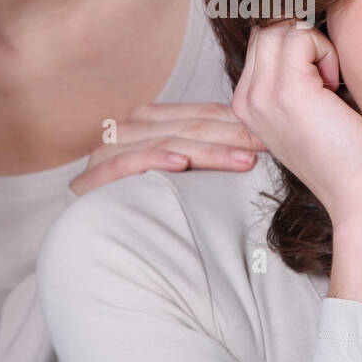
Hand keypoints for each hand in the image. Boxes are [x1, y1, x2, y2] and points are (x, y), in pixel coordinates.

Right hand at [68, 102, 266, 196]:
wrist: (99, 248)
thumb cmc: (152, 211)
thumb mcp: (186, 175)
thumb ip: (209, 152)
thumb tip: (263, 140)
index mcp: (147, 120)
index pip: (199, 114)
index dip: (236, 121)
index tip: (272, 132)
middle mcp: (125, 130)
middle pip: (186, 126)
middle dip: (230, 135)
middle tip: (266, 145)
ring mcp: (104, 153)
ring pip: (163, 141)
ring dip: (206, 150)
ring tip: (242, 159)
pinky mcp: (90, 179)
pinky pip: (124, 162)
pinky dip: (154, 158)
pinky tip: (181, 164)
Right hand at [230, 21, 361, 225]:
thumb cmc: (353, 152)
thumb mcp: (316, 104)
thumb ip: (303, 69)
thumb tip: (310, 19)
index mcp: (248, 101)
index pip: (265, 37)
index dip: (301, 43)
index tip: (327, 76)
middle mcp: (246, 98)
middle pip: (270, 26)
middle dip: (306, 37)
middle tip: (332, 78)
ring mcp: (260, 95)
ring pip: (282, 26)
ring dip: (317, 43)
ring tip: (333, 83)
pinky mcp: (285, 91)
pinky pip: (302, 36)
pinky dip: (327, 51)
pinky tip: (337, 88)